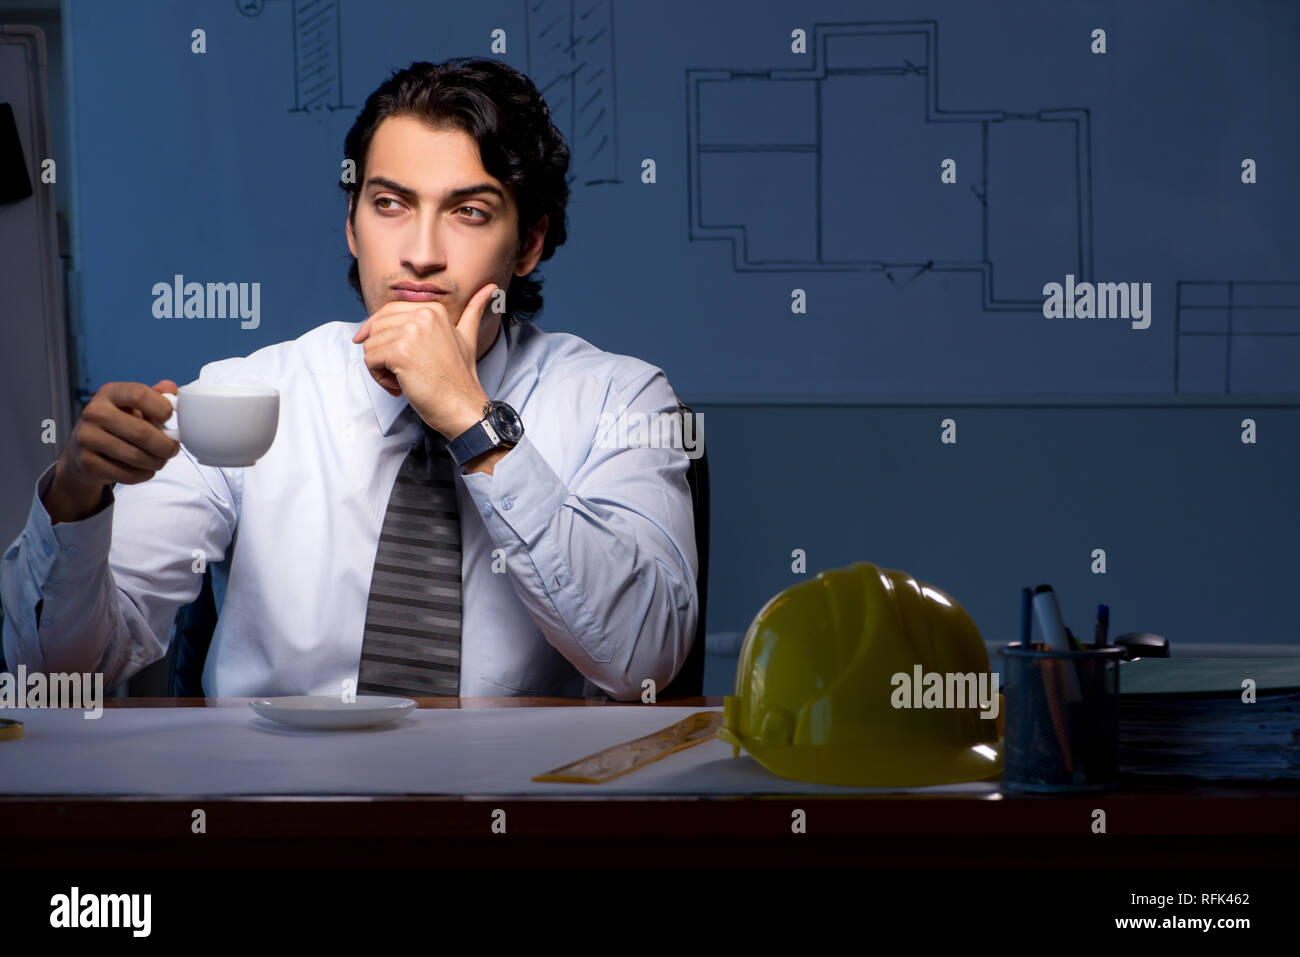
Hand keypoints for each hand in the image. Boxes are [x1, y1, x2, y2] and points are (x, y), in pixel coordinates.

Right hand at [44, 380, 180, 522]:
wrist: (82, 453)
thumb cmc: (117, 425)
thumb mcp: (133, 406)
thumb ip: (155, 396)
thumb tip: (171, 388)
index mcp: (109, 393)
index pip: (140, 395)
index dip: (162, 409)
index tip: (169, 420)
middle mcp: (94, 412)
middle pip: (142, 432)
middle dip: (166, 446)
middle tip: (172, 450)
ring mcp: (87, 437)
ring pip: (136, 456)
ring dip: (156, 462)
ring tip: (159, 460)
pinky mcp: (86, 462)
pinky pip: (126, 473)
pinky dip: (143, 474)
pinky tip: (143, 469)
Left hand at [351, 282, 497, 438]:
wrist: (463, 405)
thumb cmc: (460, 378)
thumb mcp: (467, 337)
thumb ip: (474, 310)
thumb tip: (490, 288)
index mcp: (433, 309)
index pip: (387, 312)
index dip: (378, 333)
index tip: (379, 352)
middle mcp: (422, 315)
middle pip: (376, 328)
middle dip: (379, 352)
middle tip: (397, 373)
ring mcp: (411, 332)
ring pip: (370, 345)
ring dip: (379, 368)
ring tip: (401, 380)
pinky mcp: (400, 352)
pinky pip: (370, 359)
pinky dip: (378, 377)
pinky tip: (398, 386)